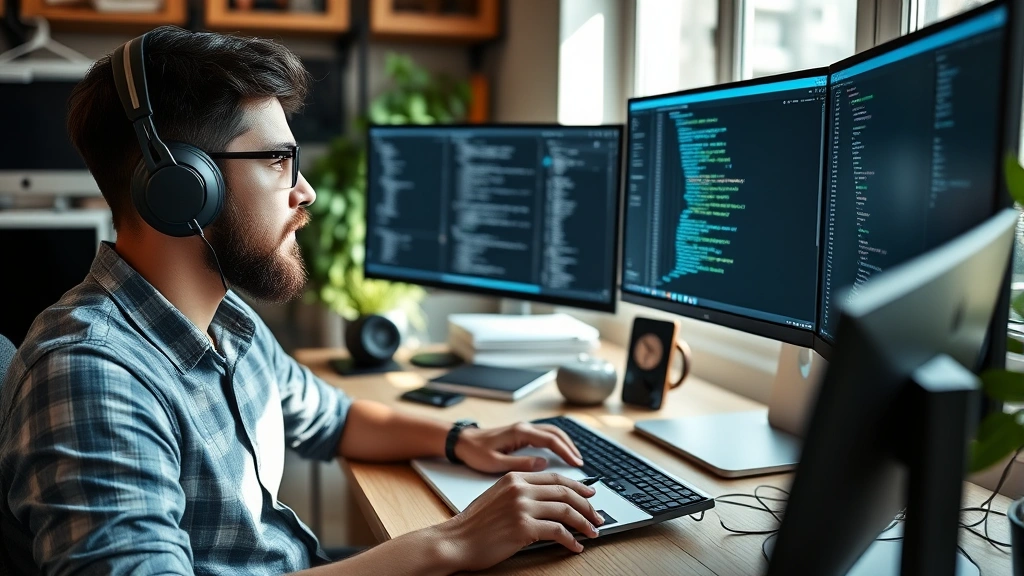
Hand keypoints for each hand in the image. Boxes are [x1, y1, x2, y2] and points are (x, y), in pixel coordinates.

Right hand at [436, 472, 604, 571]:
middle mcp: (520, 489)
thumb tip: (549, 499)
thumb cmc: (474, 524)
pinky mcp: (523, 528)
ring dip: (583, 523)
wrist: (456, 540)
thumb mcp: (497, 496)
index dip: (577, 486)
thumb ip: (520, 492)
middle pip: (564, 492)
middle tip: (597, 516)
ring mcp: (522, 507)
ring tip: (592, 532)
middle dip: (586, 505)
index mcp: (514, 478)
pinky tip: (575, 547)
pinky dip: (571, 540)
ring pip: (565, 510)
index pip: (555, 478)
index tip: (590, 495)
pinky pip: (557, 532)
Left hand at [454, 422, 583, 472]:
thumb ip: (520, 464)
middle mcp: (524, 427)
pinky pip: (544, 434)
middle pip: (555, 433)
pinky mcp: (520, 433)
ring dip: (565, 443)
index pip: (551, 440)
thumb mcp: (496, 463)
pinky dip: (556, 441)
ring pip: (551, 431)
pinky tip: (560, 452)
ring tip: (574, 458)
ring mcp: (523, 428)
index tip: (577, 464)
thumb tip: (543, 464)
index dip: (566, 452)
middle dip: (570, 447)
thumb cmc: (475, 453)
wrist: (461, 442)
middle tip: (580, 463)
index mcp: (520, 432)